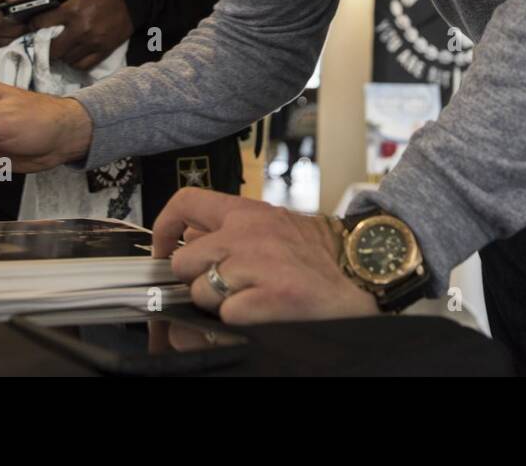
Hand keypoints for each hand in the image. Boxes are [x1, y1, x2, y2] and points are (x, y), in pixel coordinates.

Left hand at [21, 0, 132, 69]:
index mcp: (72, 10)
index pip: (40, 24)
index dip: (33, 24)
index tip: (34, 23)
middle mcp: (82, 29)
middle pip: (52, 49)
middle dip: (44, 45)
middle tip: (44, 40)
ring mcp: (94, 42)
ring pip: (66, 60)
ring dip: (59, 55)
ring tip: (59, 45)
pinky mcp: (104, 50)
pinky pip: (83, 66)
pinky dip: (75, 62)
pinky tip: (73, 53)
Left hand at [153, 190, 379, 323]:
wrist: (363, 278)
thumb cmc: (318, 260)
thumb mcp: (275, 228)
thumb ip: (232, 229)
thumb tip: (187, 239)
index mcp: (248, 212)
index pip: (186, 202)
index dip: (163, 228)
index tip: (162, 250)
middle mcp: (248, 233)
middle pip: (183, 261)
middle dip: (197, 281)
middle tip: (226, 287)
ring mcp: (258, 265)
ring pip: (200, 292)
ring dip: (218, 305)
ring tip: (252, 298)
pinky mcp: (269, 297)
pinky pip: (225, 317)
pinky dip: (239, 323)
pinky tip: (264, 312)